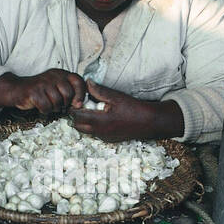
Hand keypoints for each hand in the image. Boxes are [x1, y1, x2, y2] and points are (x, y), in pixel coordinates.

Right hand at [0, 69, 86, 113]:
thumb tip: (80, 104)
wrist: (18, 89)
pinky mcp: (34, 92)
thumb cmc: (40, 91)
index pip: (78, 80)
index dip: (80, 94)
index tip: (77, 104)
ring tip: (48, 105)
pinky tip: (41, 106)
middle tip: (58, 105)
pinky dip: (45, 110)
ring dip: (54, 108)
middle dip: (65, 104)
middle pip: (68, 94)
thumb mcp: (56, 87)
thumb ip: (70, 92)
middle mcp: (52, 76)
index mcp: (60, 73)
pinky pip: (46, 106)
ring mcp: (42, 83)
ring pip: (57, 102)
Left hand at [70, 80, 184, 142]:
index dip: (74, 107)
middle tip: (83, 105)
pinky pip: (95, 134)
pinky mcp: (109, 139)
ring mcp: (104, 137)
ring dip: (84, 121)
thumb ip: (99, 91)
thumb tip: (87, 83)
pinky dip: (93, 126)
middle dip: (76, 115)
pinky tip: (102, 117)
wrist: (148, 122)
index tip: (78, 99)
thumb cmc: (133, 108)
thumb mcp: (116, 96)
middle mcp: (99, 131)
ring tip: (92, 110)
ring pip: (85, 131)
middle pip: (77, 126)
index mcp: (99, 120)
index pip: (76, 116)